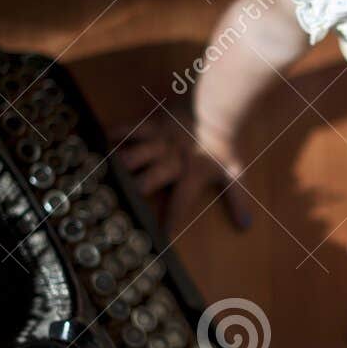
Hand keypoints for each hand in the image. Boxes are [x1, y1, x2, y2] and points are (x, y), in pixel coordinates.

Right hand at [116, 110, 251, 234]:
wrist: (217, 108)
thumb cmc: (223, 144)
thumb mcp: (233, 172)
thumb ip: (237, 199)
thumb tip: (246, 226)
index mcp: (191, 175)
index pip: (180, 205)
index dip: (169, 222)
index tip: (159, 239)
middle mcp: (172, 161)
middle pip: (149, 180)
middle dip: (135, 192)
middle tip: (118, 202)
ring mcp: (161, 142)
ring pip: (136, 155)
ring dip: (120, 165)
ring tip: (103, 175)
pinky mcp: (153, 126)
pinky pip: (132, 129)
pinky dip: (117, 134)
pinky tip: (100, 141)